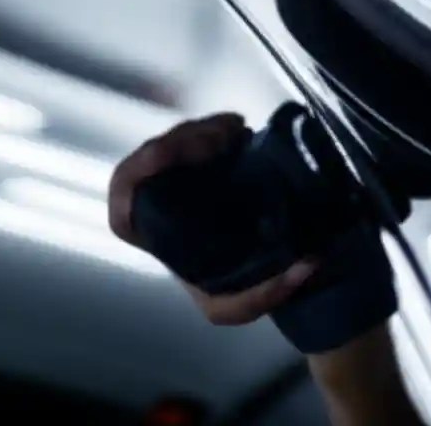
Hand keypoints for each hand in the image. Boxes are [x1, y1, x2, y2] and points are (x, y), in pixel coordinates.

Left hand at [108, 113, 318, 324]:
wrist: (256, 269)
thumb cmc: (232, 288)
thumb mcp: (238, 305)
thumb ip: (267, 293)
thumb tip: (308, 262)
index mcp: (152, 236)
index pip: (123, 203)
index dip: (135, 175)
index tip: (164, 158)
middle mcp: (156, 204)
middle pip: (147, 161)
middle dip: (179, 141)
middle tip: (220, 139)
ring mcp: (176, 178)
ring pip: (171, 142)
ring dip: (200, 130)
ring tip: (235, 132)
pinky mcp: (198, 159)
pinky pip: (194, 134)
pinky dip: (214, 125)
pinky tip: (239, 127)